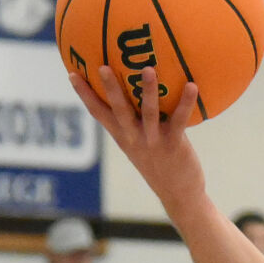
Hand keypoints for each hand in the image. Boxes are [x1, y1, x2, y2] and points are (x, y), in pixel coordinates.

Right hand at [68, 65, 207, 219]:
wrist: (179, 195)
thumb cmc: (161, 165)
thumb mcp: (142, 145)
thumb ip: (136, 124)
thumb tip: (138, 97)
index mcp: (123, 136)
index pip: (98, 113)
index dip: (84, 94)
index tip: (71, 73)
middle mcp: (134, 138)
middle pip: (118, 110)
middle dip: (110, 89)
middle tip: (103, 67)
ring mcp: (153, 141)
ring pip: (149, 112)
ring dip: (148, 90)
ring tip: (148, 69)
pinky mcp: (174, 145)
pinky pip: (179, 119)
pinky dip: (186, 102)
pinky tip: (192, 85)